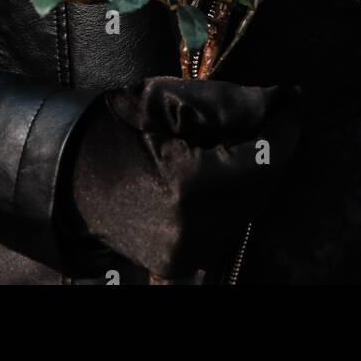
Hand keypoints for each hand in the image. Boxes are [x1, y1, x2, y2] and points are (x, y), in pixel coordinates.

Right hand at [58, 76, 302, 279]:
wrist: (69, 172)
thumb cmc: (119, 126)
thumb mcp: (172, 100)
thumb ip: (233, 102)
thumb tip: (287, 99)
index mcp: (189, 187)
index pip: (264, 159)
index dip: (284, 126)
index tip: (291, 97)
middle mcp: (193, 232)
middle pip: (262, 186)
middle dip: (269, 147)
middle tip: (266, 112)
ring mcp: (187, 254)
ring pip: (248, 207)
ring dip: (253, 170)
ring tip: (235, 137)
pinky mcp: (181, 262)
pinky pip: (227, 222)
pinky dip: (233, 193)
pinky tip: (219, 166)